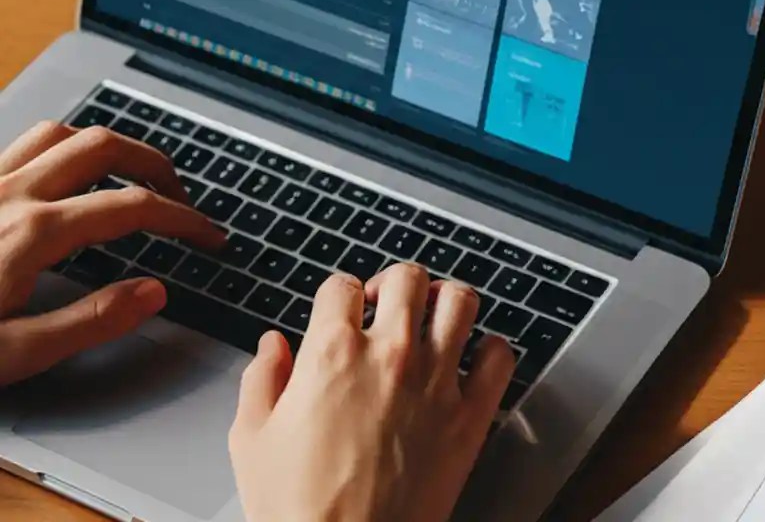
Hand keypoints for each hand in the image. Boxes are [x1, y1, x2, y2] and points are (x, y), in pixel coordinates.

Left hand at [0, 122, 224, 385]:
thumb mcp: (11, 356)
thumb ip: (90, 321)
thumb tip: (152, 291)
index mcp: (33, 234)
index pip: (134, 207)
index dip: (185, 219)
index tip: (210, 237)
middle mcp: (8, 195)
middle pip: (104, 146)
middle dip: (156, 163)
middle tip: (181, 194)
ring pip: (59, 132)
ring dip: (106, 145)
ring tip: (129, 173)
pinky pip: (17, 144)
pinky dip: (56, 148)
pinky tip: (59, 178)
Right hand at [230, 265, 515, 521]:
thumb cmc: (300, 508)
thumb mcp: (252, 440)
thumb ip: (261, 380)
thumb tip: (272, 347)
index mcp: (332, 355)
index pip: (341, 286)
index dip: (338, 294)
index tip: (341, 309)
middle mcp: (390, 357)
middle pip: (408, 279)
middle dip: (394, 284)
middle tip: (388, 305)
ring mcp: (436, 383)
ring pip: (460, 302)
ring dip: (446, 300)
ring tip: (434, 316)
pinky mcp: (470, 416)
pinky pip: (499, 358)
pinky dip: (491, 348)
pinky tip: (475, 355)